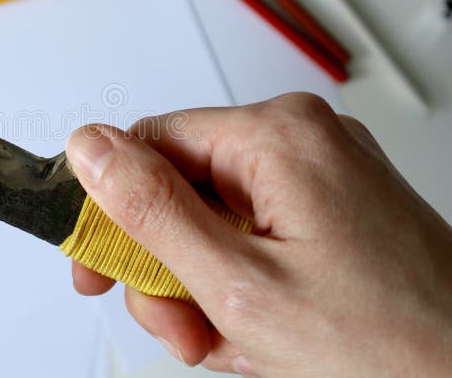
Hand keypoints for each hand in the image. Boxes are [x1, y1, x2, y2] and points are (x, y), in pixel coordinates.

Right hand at [65, 93, 451, 376]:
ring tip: (227, 340)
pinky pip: (253, 234)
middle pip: (182, 187)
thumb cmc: (387, 344)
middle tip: (180, 325)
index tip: (97, 263)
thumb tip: (91, 149)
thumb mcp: (239, 283)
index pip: (151, 142)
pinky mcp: (332, 208)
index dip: (111, 209)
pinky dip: (240, 284)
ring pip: (214, 219)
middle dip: (168, 266)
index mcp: (277, 135)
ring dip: (202, 286)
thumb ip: (152, 210)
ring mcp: (321, 175)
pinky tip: (256, 331)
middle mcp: (301, 141)